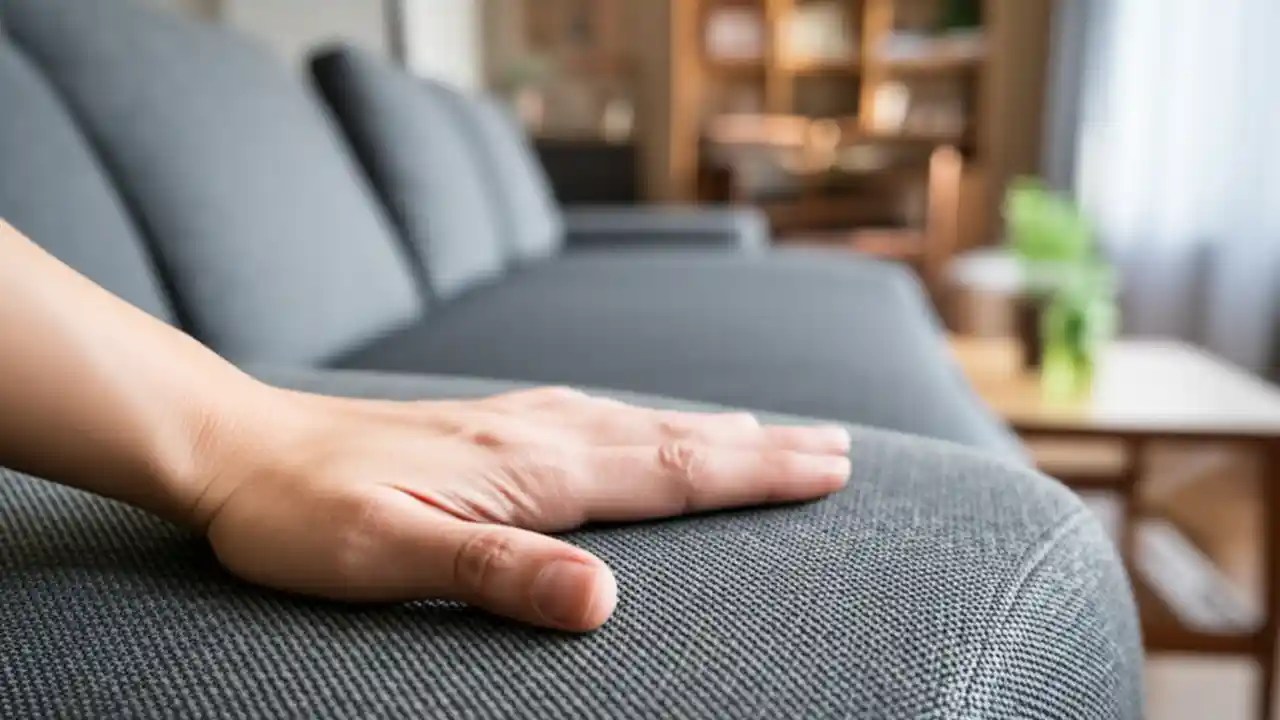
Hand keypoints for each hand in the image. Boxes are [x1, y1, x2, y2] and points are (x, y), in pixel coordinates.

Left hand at [194, 385, 850, 630]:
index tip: (829, 467)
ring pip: (637, 424)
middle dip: (759, 448)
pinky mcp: (483, 426)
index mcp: (530, 471)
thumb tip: (602, 602)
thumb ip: (495, 574)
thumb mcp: (388, 557)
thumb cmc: (302, 514)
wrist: (234, 446)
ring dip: (711, 430)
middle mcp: (534, 436)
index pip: (668, 473)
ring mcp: (510, 424)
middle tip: (835, 445)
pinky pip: (592, 417)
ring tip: (766, 432)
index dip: (755, 474)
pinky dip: (644, 420)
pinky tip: (639, 421)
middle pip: (671, 440)